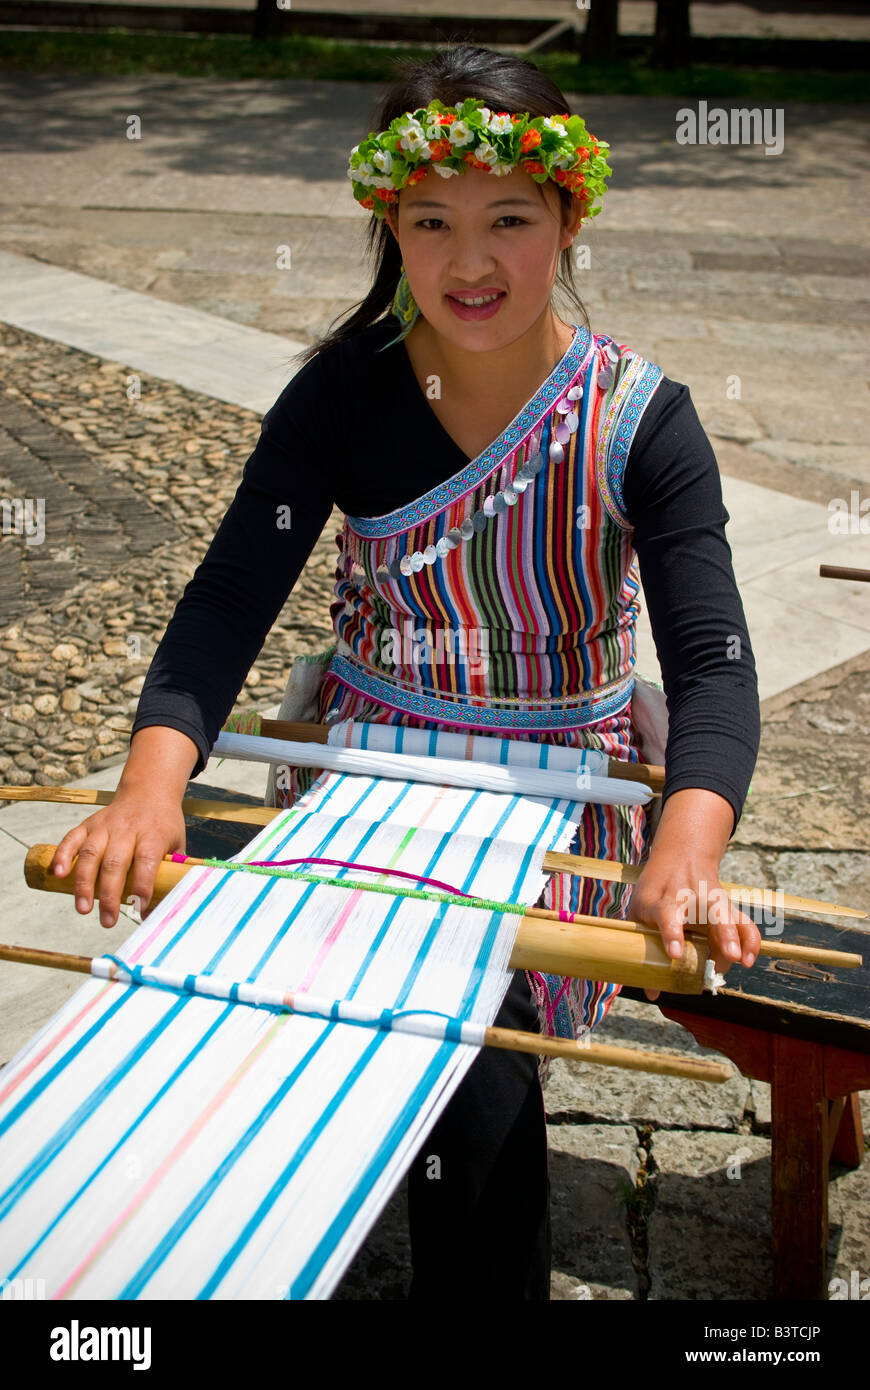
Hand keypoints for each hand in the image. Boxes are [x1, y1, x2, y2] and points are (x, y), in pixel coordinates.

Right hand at [49, 789, 186, 928]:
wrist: (148, 791)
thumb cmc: (163, 825)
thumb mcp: (177, 844)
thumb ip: (171, 874)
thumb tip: (162, 911)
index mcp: (153, 834)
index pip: (146, 859)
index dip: (142, 884)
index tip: (139, 907)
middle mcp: (127, 829)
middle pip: (115, 862)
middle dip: (109, 894)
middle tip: (108, 921)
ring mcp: (105, 826)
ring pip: (91, 854)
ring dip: (84, 883)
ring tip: (82, 909)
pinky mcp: (88, 824)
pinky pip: (72, 839)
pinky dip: (62, 855)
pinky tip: (57, 874)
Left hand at [630, 866, 760, 1002]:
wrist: (679, 857)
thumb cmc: (655, 893)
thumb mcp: (640, 913)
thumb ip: (643, 950)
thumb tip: (651, 992)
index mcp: (664, 898)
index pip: (667, 914)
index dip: (672, 934)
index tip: (676, 954)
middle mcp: (692, 897)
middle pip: (711, 910)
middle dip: (723, 932)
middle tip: (730, 955)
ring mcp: (713, 901)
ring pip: (731, 915)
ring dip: (739, 937)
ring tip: (742, 960)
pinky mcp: (727, 908)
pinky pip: (743, 923)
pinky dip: (750, 940)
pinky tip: (748, 959)